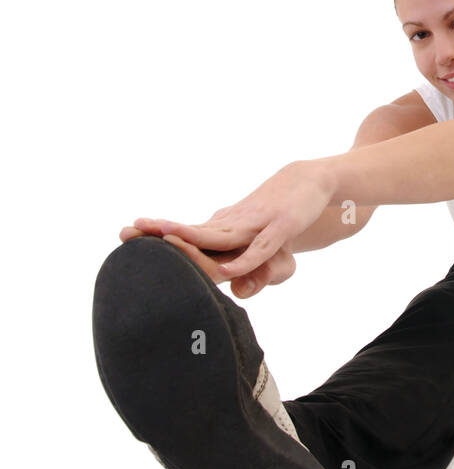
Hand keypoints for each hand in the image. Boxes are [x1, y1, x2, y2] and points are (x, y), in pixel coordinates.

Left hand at [125, 159, 331, 289]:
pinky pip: (261, 248)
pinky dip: (243, 260)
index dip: (158, 237)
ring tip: (164, 239)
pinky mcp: (282, 227)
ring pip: (220, 237)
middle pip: (194, 235)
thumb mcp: (266, 249)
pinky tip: (226, 270)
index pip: (187, 237)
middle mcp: (234, 225)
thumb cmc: (283, 219)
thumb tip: (233, 287)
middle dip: (161, 235)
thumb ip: (249, 270)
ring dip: (192, 240)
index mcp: (225, 228)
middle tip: (126, 233)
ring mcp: (257, 225)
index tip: (128, 234)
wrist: (311, 181)